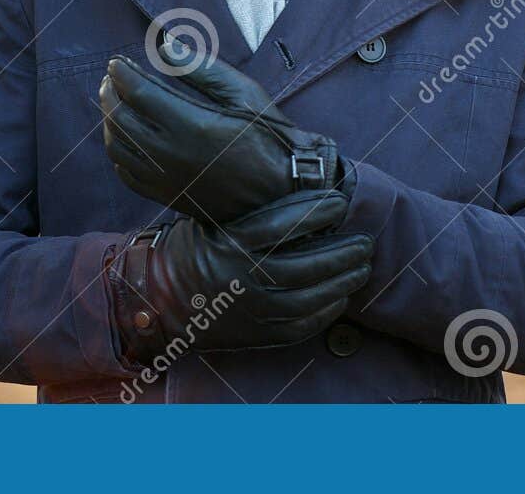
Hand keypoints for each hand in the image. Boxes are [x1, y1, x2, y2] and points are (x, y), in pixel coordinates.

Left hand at [99, 36, 342, 224]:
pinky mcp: (167, 196)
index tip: (116, 62)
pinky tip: (123, 140)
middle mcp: (171, 154)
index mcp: (191, 125)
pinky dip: (117, 154)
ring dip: (109, 122)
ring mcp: (166, 179)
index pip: (138, 93)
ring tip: (113, 104)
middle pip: (120, 119)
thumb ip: (201, 69)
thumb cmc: (267, 136)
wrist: (280, 190)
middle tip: (110, 79)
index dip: (122, 75)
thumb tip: (164, 46)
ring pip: (118, 148)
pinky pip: (127, 175)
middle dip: (109, 94)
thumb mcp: (243, 93)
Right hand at [106, 188, 371, 364]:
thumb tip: (301, 190)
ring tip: (362, 266)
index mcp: (230, 242)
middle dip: (344, 252)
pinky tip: (342, 297)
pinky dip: (327, 312)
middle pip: (307, 265)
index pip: (284, 223)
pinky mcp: (256, 334)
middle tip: (365, 241)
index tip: (340, 201)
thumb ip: (252, 211)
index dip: (318, 211)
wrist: (158, 302)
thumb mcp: (212, 221)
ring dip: (343, 281)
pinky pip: (301, 325)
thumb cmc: (192, 249)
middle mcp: (242, 277)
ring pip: (310, 298)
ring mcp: (250, 309)